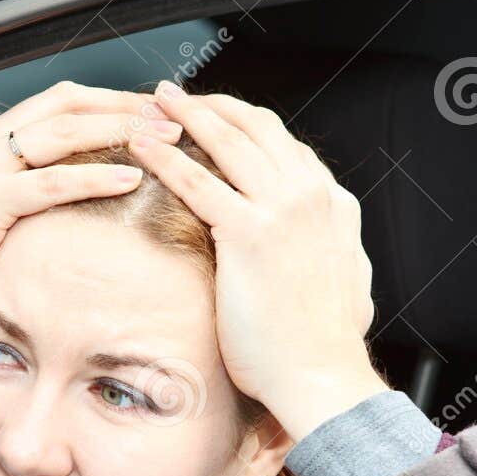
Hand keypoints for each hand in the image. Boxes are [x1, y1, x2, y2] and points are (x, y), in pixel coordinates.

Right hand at [0, 80, 182, 345]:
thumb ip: (18, 209)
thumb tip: (66, 216)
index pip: (59, 106)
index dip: (111, 104)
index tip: (155, 116)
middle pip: (68, 104)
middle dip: (127, 107)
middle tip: (177, 117)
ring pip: (64, 132)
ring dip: (122, 133)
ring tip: (168, 142)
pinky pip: (49, 182)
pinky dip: (95, 177)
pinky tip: (133, 180)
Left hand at [133, 80, 387, 442]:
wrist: (321, 378)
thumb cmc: (318, 348)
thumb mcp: (337, 287)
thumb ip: (321, 257)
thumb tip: (307, 259)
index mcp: (335, 205)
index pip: (284, 145)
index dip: (243, 126)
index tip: (211, 120)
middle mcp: (314, 195)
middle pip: (257, 126)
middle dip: (212, 105)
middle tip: (173, 97)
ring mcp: (285, 209)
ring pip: (227, 140)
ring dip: (185, 115)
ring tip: (151, 104)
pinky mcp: (252, 232)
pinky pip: (199, 180)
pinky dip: (166, 157)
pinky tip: (140, 147)